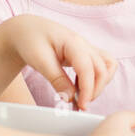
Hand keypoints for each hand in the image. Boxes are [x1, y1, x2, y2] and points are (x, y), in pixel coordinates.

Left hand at [0, 15, 116, 109]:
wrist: (26, 29)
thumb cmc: (30, 40)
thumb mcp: (39, 60)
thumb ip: (57, 79)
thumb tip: (71, 98)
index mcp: (73, 42)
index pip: (88, 68)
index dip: (88, 90)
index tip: (82, 106)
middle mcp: (85, 44)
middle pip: (103, 69)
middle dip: (95, 90)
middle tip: (80, 105)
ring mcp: (87, 49)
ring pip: (108, 67)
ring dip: (100, 84)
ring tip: (82, 97)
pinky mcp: (85, 55)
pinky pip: (101, 67)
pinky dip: (96, 80)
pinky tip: (80, 89)